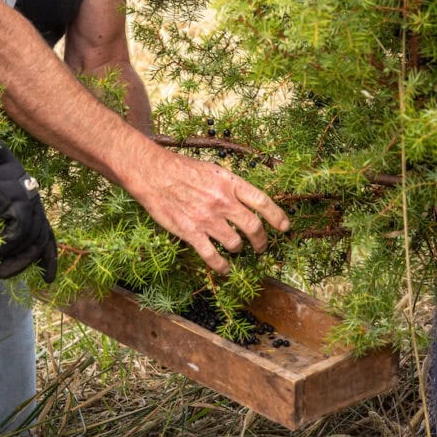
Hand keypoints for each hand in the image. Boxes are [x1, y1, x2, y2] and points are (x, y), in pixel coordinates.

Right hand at [0, 127, 57, 281]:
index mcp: (30, 201)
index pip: (46, 233)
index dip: (49, 258)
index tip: (48, 279)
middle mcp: (34, 199)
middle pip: (40, 239)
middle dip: (25, 262)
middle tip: (4, 274)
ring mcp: (27, 197)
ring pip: (30, 237)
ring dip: (11, 257)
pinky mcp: (17, 198)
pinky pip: (17, 231)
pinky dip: (3, 247)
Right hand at [133, 146, 289, 273]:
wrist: (152, 173)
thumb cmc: (179, 168)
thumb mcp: (211, 169)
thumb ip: (229, 185)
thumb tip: (244, 199)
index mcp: (229, 183)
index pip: (262, 202)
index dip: (277, 216)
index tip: (284, 227)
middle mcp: (223, 201)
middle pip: (254, 227)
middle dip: (261, 241)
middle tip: (261, 247)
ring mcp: (208, 218)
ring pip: (235, 244)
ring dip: (239, 250)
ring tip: (235, 250)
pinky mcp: (191, 232)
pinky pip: (213, 257)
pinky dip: (222, 266)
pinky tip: (223, 268)